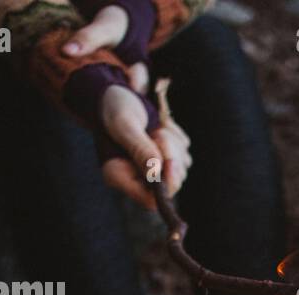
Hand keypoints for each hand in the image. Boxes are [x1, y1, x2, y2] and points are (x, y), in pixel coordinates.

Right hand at [62, 6, 187, 208]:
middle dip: (171, 156)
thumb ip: (140, 149)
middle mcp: (137, 176)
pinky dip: (177, 137)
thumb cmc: (113, 105)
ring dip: (174, 144)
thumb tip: (156, 173)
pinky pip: (185, 152)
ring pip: (182, 167)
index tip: (170, 163)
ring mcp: (154, 167)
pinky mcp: (166, 155)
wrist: (117, 90)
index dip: (166, 185)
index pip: (150, 200)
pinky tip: (161, 125)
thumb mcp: (125, 125)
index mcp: (119, 175)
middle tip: (158, 132)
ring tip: (156, 127)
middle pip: (172, 183)